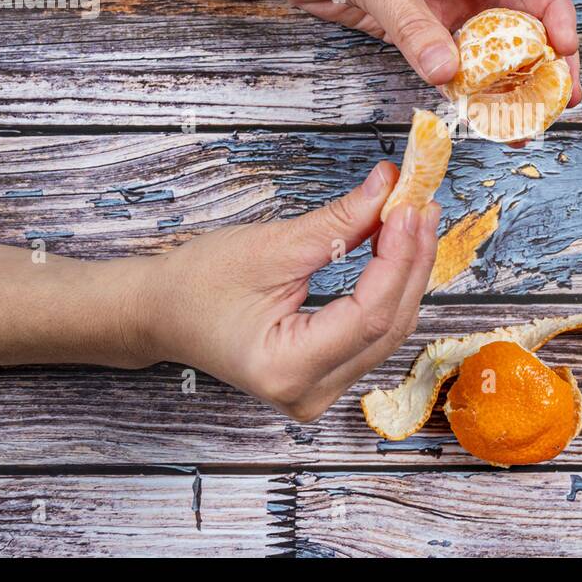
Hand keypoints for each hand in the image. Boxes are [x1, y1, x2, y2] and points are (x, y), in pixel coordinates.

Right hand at [132, 161, 438, 420]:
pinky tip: (399, 250)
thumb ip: (338, 222)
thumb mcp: (270, 247)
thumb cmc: (198, 285)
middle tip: (420, 204)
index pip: (369, 314)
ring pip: (388, 330)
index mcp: (286, 369)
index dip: (399, 257)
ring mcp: (321, 391)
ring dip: (406, 272)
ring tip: (414, 219)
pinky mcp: (327, 376)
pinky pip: (375, 333)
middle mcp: (309, 393)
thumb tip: (389, 188)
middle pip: (388, 325)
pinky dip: (389, 288)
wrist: (161, 313)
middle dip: (410, 260)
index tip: (410, 208)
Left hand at [265, 0, 581, 104]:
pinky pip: (457, 61)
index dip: (554, 14)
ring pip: (492, 45)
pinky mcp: (422, 27)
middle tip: (559, 100)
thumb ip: (412, 24)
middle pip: (521, 17)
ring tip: (525, 119)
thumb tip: (449, 71)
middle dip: (543, 59)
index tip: (564, 53)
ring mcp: (447, 0)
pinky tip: (482, 114)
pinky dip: (471, 88)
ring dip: (509, 81)